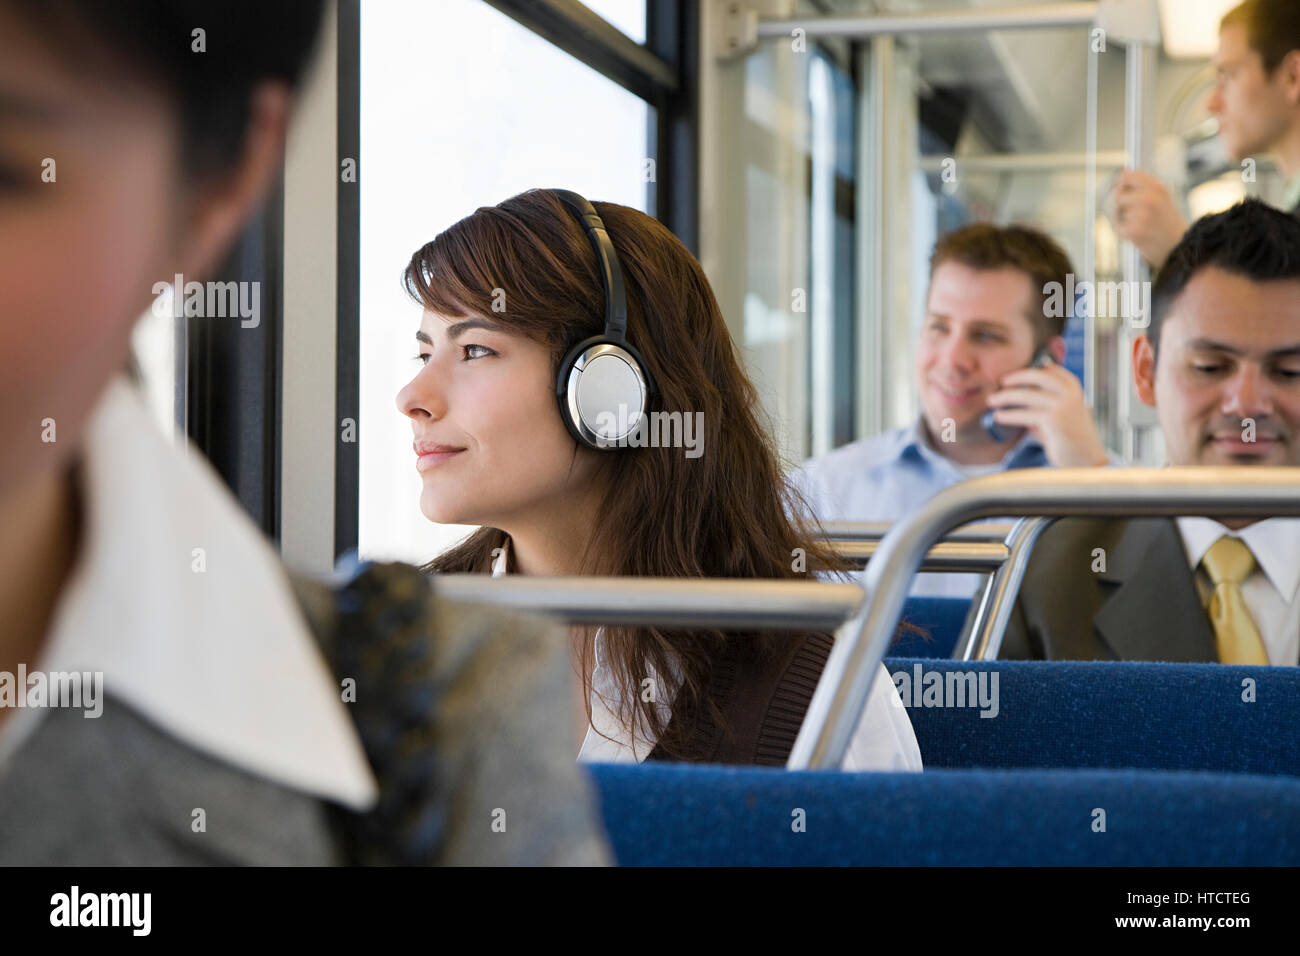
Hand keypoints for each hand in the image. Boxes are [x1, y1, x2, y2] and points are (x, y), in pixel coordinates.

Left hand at [987, 364, 1108, 466]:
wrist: (1087, 459)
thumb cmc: (1070, 438)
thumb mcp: (1059, 415)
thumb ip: (1042, 404)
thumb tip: (1014, 398)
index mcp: (1074, 390)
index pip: (1053, 370)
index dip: (1033, 370)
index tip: (1016, 374)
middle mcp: (1070, 394)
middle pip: (1039, 376)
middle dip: (1017, 376)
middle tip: (1002, 381)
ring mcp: (1062, 405)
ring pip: (1027, 394)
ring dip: (1005, 396)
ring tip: (992, 400)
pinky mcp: (1053, 419)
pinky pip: (1024, 414)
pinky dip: (1009, 415)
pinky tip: (999, 417)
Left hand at [1108, 170, 1187, 269]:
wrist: (1179, 247)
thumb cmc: (1166, 222)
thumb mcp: (1160, 197)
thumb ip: (1142, 184)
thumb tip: (1122, 173)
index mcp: (1157, 187)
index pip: (1126, 176)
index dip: (1122, 185)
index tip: (1126, 193)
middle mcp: (1150, 198)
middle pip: (1116, 195)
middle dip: (1119, 205)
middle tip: (1133, 215)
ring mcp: (1142, 215)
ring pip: (1115, 212)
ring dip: (1121, 220)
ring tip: (1139, 225)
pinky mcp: (1135, 231)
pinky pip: (1117, 227)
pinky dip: (1123, 233)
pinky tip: (1137, 235)